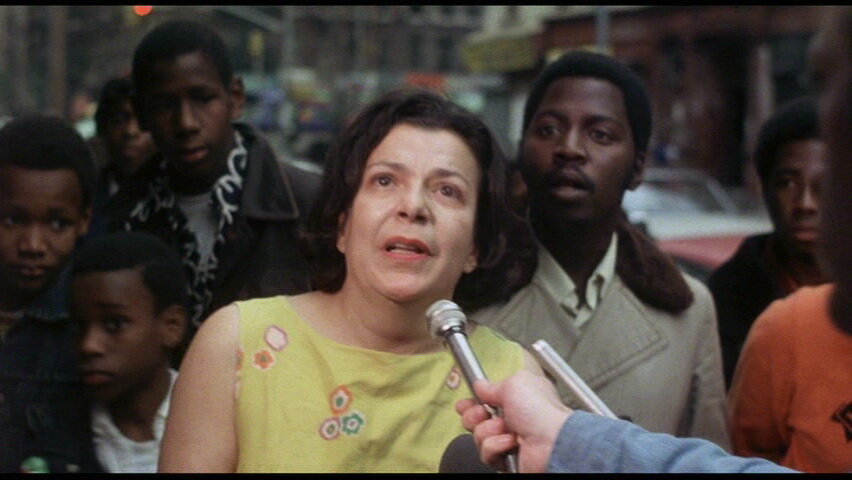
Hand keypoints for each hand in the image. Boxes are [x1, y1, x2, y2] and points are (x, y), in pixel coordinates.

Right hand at [455, 370, 572, 472]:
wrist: (552, 443)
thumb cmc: (541, 412)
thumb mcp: (515, 383)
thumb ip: (493, 385)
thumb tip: (481, 386)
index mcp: (517, 399)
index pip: (485, 400)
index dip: (472, 402)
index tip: (465, 403)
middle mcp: (513, 419)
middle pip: (476, 418)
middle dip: (475, 416)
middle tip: (484, 414)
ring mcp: (508, 440)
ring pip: (479, 436)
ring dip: (488, 431)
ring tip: (506, 429)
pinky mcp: (506, 458)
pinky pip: (486, 452)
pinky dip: (495, 447)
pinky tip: (509, 443)